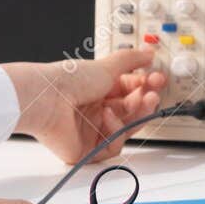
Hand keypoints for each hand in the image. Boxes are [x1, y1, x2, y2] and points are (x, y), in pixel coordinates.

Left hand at [2, 47, 168, 164]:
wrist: (46, 98)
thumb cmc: (68, 81)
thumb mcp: (106, 66)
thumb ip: (131, 60)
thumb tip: (148, 53)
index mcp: (97, 90)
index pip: (129, 91)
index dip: (145, 86)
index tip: (157, 79)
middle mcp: (95, 110)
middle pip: (130, 111)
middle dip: (146, 101)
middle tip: (154, 92)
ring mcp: (91, 131)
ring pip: (126, 130)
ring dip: (138, 115)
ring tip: (144, 100)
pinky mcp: (87, 150)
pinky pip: (113, 146)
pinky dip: (115, 130)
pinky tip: (108, 117)